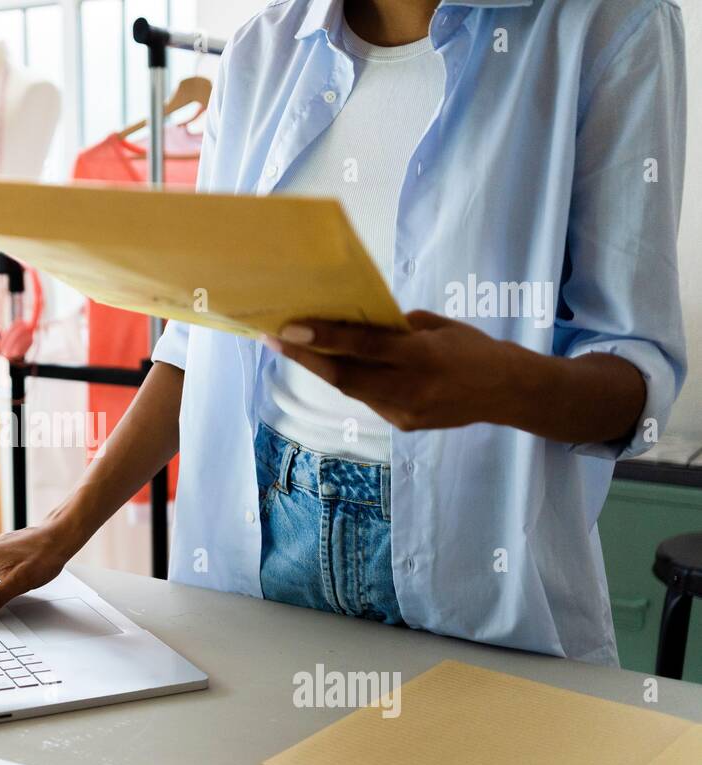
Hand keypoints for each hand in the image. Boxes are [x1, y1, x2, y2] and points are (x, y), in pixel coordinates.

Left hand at [264, 310, 531, 430]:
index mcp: (423, 356)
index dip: (323, 338)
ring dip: (321, 369)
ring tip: (296, 348)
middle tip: (273, 339)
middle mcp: (411, 389)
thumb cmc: (472, 348)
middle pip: (345, 377)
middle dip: (305, 358)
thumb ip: (395, 328)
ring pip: (351, 390)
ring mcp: (405, 412)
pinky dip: (350, 381)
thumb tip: (352, 323)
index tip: (288, 328)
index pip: (363, 347)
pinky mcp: (403, 425)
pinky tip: (334, 366)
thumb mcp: (437, 327)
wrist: (507, 392)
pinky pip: (367, 399)